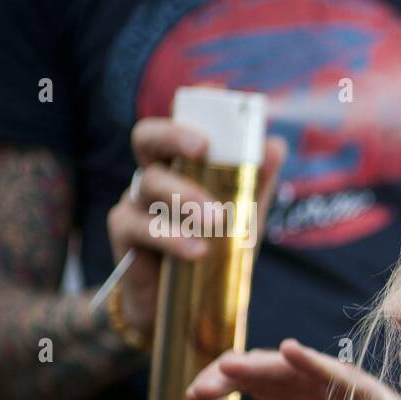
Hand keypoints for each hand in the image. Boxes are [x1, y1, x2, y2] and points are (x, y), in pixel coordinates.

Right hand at [105, 117, 286, 334]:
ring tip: (216, 220)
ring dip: (184, 197)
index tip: (217, 92)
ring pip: (148, 184)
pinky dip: (171, 237)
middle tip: (202, 148)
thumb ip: (258, 183)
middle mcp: (153, 175)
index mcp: (180, 165)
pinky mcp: (124, 235)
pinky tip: (198, 250)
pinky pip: (140, 227)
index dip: (192, 107)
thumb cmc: (213, 250)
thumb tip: (276, 144)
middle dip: (174, 135)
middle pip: (147, 138)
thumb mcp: (243, 217)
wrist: (182, 307)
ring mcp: (134, 202)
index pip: (179, 124)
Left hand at [187, 339, 400, 399]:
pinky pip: (334, 374)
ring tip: (229, 365)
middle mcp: (304, 386)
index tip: (195, 396)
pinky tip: (292, 350)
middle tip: (202, 387)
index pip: (243, 382)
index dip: (217, 384)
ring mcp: (332, 386)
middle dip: (229, 376)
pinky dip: (313, 362)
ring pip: (291, 368)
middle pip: (261, 371)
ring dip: (260, 364)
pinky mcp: (361, 392)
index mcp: (285, 399)